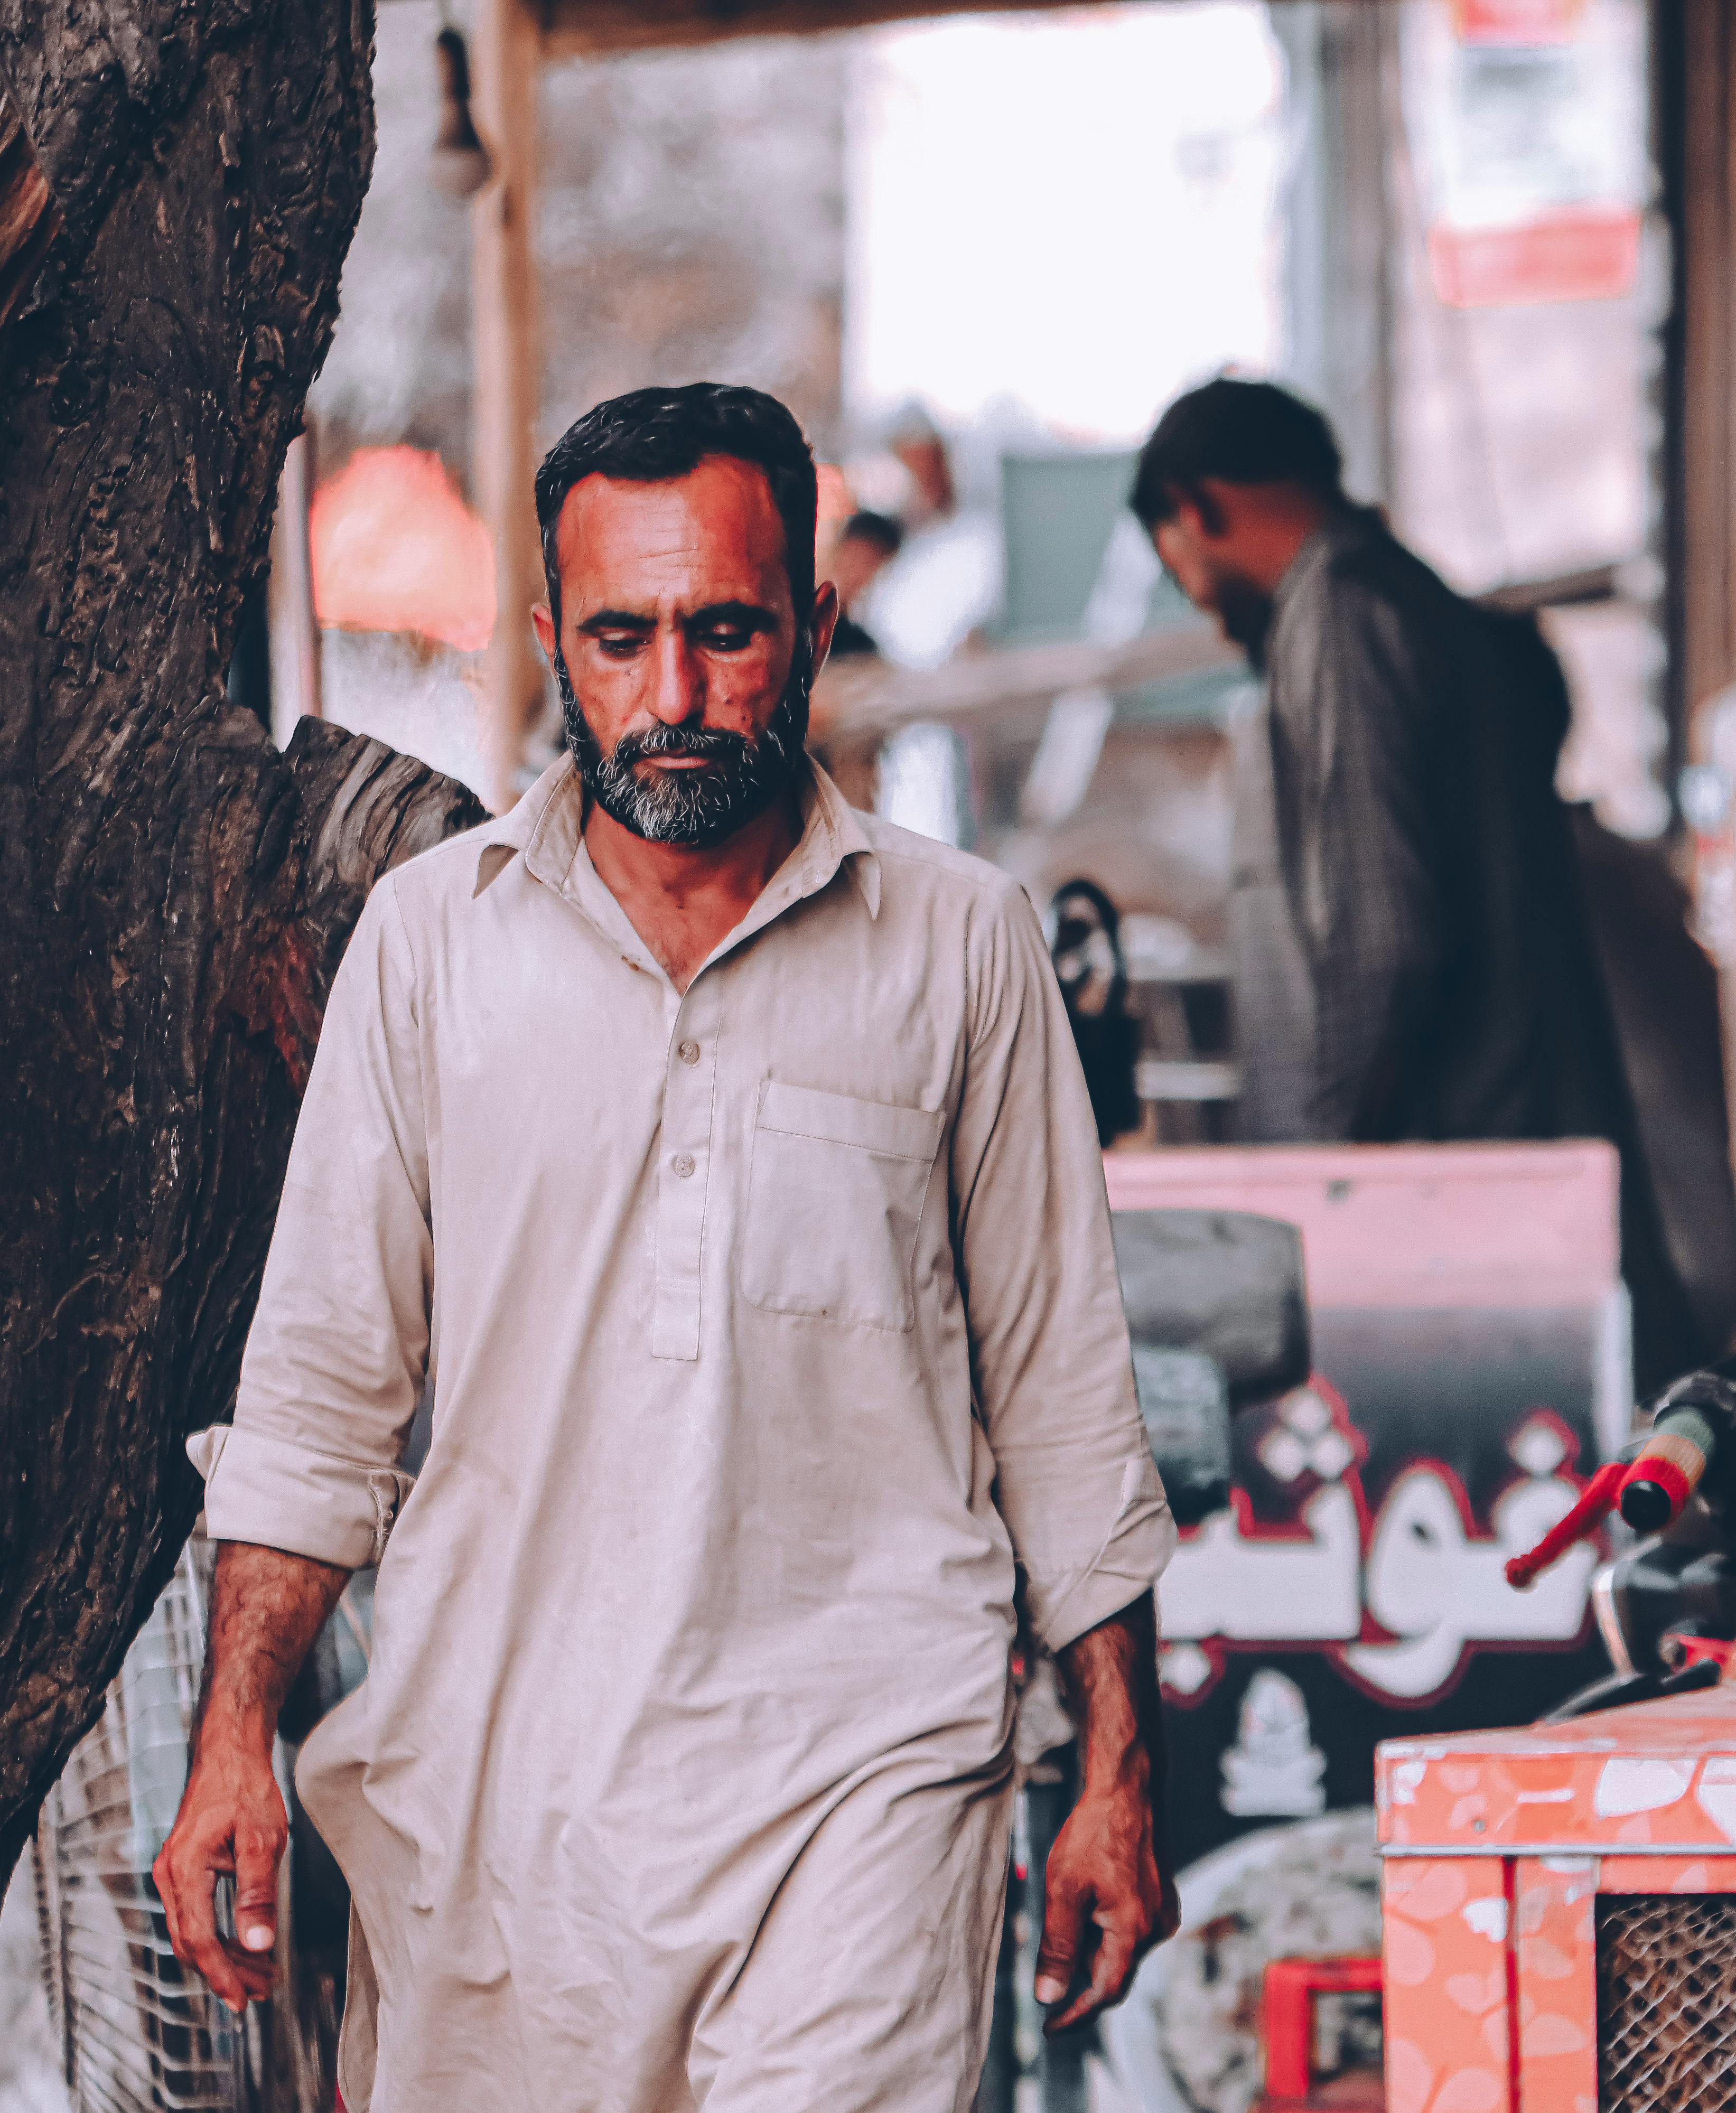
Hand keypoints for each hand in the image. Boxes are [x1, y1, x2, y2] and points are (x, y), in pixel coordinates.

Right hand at [152, 1725, 286, 2010]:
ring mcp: (172, 1874)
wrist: (229, 1754)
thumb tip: (258, 1943)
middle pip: (192, 1943)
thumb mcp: (262, 1839)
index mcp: (184, 1870)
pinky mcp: (182, 1871)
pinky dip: (217, 1936)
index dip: (222, 1974)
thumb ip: (258, 1893)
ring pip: (192, 1932)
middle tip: (262, 1990)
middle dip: (226, 1972)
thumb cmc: (246, 1789)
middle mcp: (169, 1876)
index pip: (199, 1939)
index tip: (243, 1999)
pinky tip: (243, 1945)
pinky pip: (194, 1915)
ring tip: (260, 1974)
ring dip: (223, 1958)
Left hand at [1033, 1769, 1178, 2032]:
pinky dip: (1107, 1928)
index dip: (1075, 2015)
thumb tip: (1048, 1995)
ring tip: (1071, 1905)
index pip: (1104, 1993)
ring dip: (1093, 1945)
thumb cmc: (1093, 1832)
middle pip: (1113, 1972)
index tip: (1049, 2028)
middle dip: (1080, 1972)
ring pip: (1121, 1950)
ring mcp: (1164, 1913)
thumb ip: (1058, 1947)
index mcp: (1134, 1930)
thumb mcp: (1063, 1890)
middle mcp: (1157, 1928)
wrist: (1127, 1790)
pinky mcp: (1163, 1900)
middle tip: (1050, 1957)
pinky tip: (1090, 1898)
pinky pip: (1131, 1930)